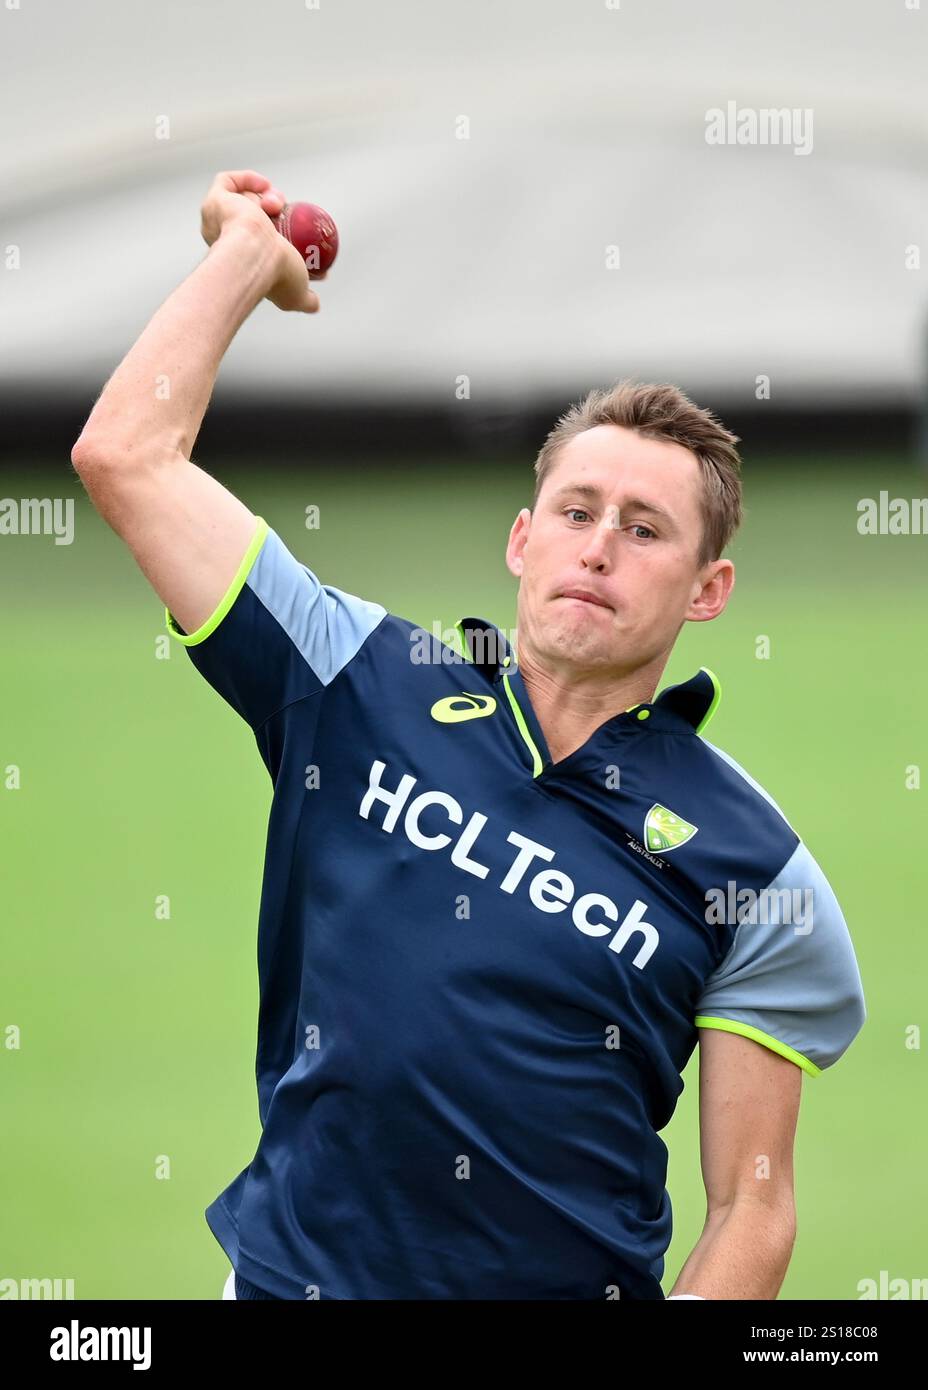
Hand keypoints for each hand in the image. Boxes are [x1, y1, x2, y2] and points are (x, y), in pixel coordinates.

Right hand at [200, 169, 321, 313]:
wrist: (254, 256)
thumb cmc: (275, 276)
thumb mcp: (297, 294)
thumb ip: (306, 300)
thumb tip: (315, 305)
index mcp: (244, 261)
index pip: (265, 241)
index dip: (285, 234)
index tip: (304, 234)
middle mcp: (228, 241)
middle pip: (257, 218)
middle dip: (279, 214)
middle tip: (294, 215)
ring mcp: (219, 222)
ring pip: (245, 201)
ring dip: (269, 198)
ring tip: (278, 206)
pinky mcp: (215, 202)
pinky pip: (226, 182)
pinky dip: (247, 180)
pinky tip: (265, 186)